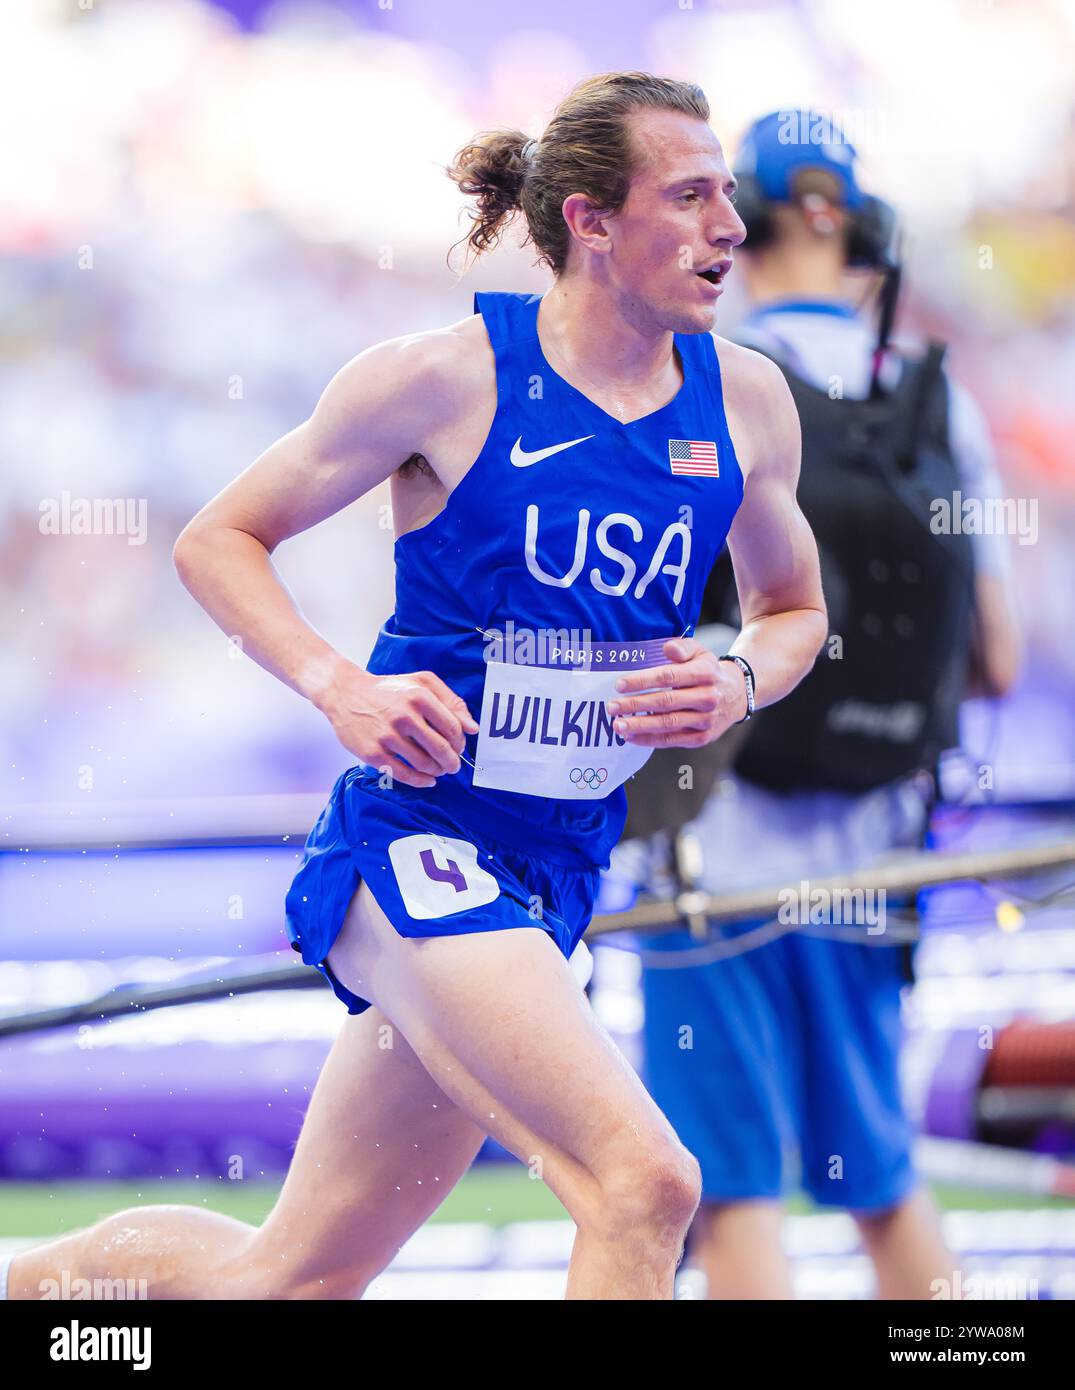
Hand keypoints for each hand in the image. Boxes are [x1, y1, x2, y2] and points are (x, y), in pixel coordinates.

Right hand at [318, 663, 478, 787]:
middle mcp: (404, 715)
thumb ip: (451, 701)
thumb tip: (473, 728)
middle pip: (441, 749)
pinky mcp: (373, 753)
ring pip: (424, 764)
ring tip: (438, 770)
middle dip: (452, 762)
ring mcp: (387, 736)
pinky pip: (404, 774)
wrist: (345, 693)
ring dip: (437, 772)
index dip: (460, 743)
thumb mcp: (421, 682)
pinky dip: (421, 782)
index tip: (458, 748)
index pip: (453, 728)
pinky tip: (427, 780)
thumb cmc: (389, 689)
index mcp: (419, 696)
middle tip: (453, 766)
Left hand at [606, 637, 747, 747]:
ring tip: (617, 725)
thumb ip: (682, 647)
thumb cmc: (708, 671)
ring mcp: (706, 720)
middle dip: (635, 704)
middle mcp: (707, 698)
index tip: (620, 684)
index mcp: (705, 673)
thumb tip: (667, 648)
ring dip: (640, 725)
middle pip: (666, 702)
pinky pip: (672, 740)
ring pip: (668, 724)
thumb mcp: (700, 652)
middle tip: (612, 706)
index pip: (669, 677)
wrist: (737, 695)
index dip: (643, 681)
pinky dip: (649, 740)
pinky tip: (631, 736)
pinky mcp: (701, 738)